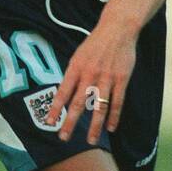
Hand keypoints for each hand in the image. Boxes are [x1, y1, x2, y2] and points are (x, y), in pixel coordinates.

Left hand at [46, 14, 137, 144]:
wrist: (117, 29)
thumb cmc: (95, 43)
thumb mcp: (78, 55)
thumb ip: (72, 74)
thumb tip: (64, 94)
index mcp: (76, 67)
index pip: (63, 92)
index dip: (56, 108)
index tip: (49, 122)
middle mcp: (90, 74)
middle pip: (79, 103)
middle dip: (71, 122)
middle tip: (64, 138)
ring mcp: (107, 78)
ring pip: (99, 107)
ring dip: (94, 126)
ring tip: (90, 141)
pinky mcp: (122, 79)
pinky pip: (117, 102)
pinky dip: (114, 117)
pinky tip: (111, 128)